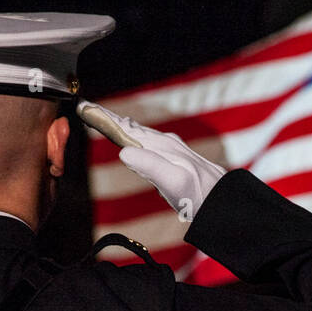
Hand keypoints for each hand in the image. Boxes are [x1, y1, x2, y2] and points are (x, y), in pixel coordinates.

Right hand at [76, 101, 225, 220]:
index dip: (105, 118)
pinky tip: (136, 139)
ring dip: (122, 126)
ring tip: (106, 119)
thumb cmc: (200, 196)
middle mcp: (167, 144)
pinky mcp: (178, 160)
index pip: (126, 129)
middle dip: (110, 118)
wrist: (226, 203)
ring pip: (142, 134)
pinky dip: (137, 137)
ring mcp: (173, 151)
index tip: (85, 107)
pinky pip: (151, 143)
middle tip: (89, 108)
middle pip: (132, 128)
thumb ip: (150, 166)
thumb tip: (125, 151)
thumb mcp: (174, 183)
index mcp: (161, 146)